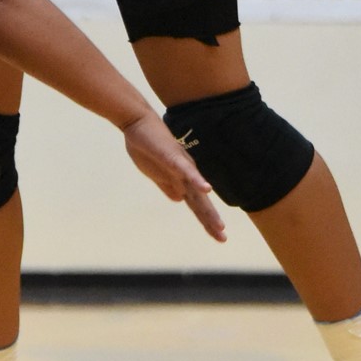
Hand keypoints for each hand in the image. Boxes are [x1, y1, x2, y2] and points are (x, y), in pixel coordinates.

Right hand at [122, 111, 226, 242]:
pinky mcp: (172, 156)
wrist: (136, 122)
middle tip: (223, 239)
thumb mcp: (155, 173)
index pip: (197, 204)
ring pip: (197, 190)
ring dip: (208, 208)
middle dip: (211, 221)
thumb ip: (167, 186)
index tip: (219, 236)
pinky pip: (186, 170)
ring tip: (219, 225)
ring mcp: (180, 166)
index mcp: (180, 179)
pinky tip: (206, 189)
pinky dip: (196, 180)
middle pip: (200, 202)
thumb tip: (180, 200)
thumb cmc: (145, 146)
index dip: (207, 220)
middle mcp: (185, 174)